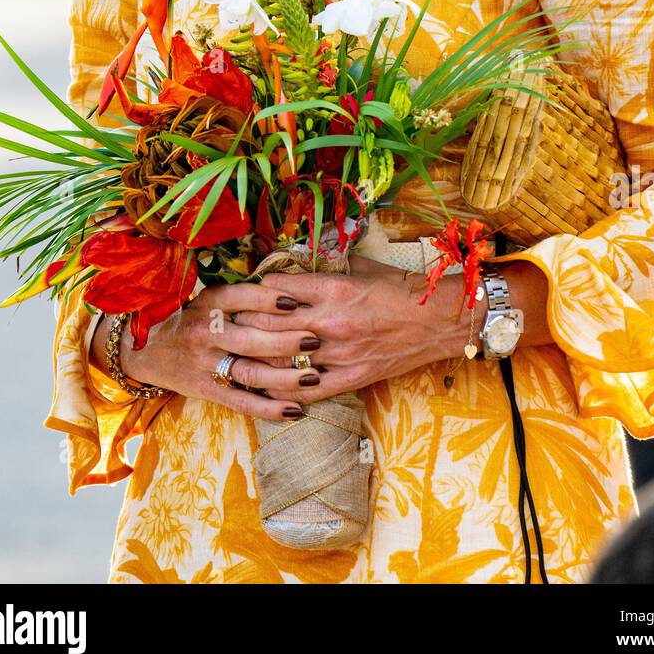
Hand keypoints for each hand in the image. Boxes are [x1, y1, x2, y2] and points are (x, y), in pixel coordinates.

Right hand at [88, 283, 337, 422]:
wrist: (146, 349)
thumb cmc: (192, 318)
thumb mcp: (210, 298)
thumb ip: (243, 296)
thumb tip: (293, 288)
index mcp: (209, 302)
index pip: (242, 298)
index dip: (270, 299)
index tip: (298, 302)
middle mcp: (205, 331)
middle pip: (251, 338)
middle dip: (287, 340)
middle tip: (317, 340)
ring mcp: (204, 362)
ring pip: (249, 371)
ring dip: (285, 377)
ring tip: (314, 376)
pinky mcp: (205, 389)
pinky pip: (240, 401)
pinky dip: (268, 408)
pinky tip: (294, 410)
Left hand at [228, 254, 553, 405]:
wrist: (437, 320)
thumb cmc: (398, 289)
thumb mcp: (358, 267)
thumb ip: (322, 268)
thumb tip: (289, 263)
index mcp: (332, 289)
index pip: (273, 291)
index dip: (245, 294)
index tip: (228, 294)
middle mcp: (330, 322)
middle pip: (268, 327)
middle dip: (238, 326)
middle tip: (216, 325)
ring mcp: (339, 354)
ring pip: (280, 362)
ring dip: (250, 360)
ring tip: (227, 357)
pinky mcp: (350, 378)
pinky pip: (306, 389)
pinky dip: (280, 389)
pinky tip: (259, 387)